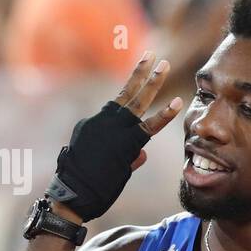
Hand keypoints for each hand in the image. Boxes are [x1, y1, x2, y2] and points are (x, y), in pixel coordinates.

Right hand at [46, 53, 181, 220]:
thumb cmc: (83, 185)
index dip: (132, 89)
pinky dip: (165, 115)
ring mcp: (114, 130)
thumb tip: (143, 153)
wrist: (72, 194)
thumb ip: (126, 156)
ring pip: (137, 101)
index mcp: (96, 125)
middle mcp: (104, 122)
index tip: (143, 72)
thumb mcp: (104, 165)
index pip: (118, 105)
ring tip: (165, 64)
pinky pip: (149, 127)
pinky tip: (178, 102)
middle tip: (153, 56)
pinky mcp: (124, 142)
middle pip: (126, 93)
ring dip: (152, 82)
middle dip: (141, 73)